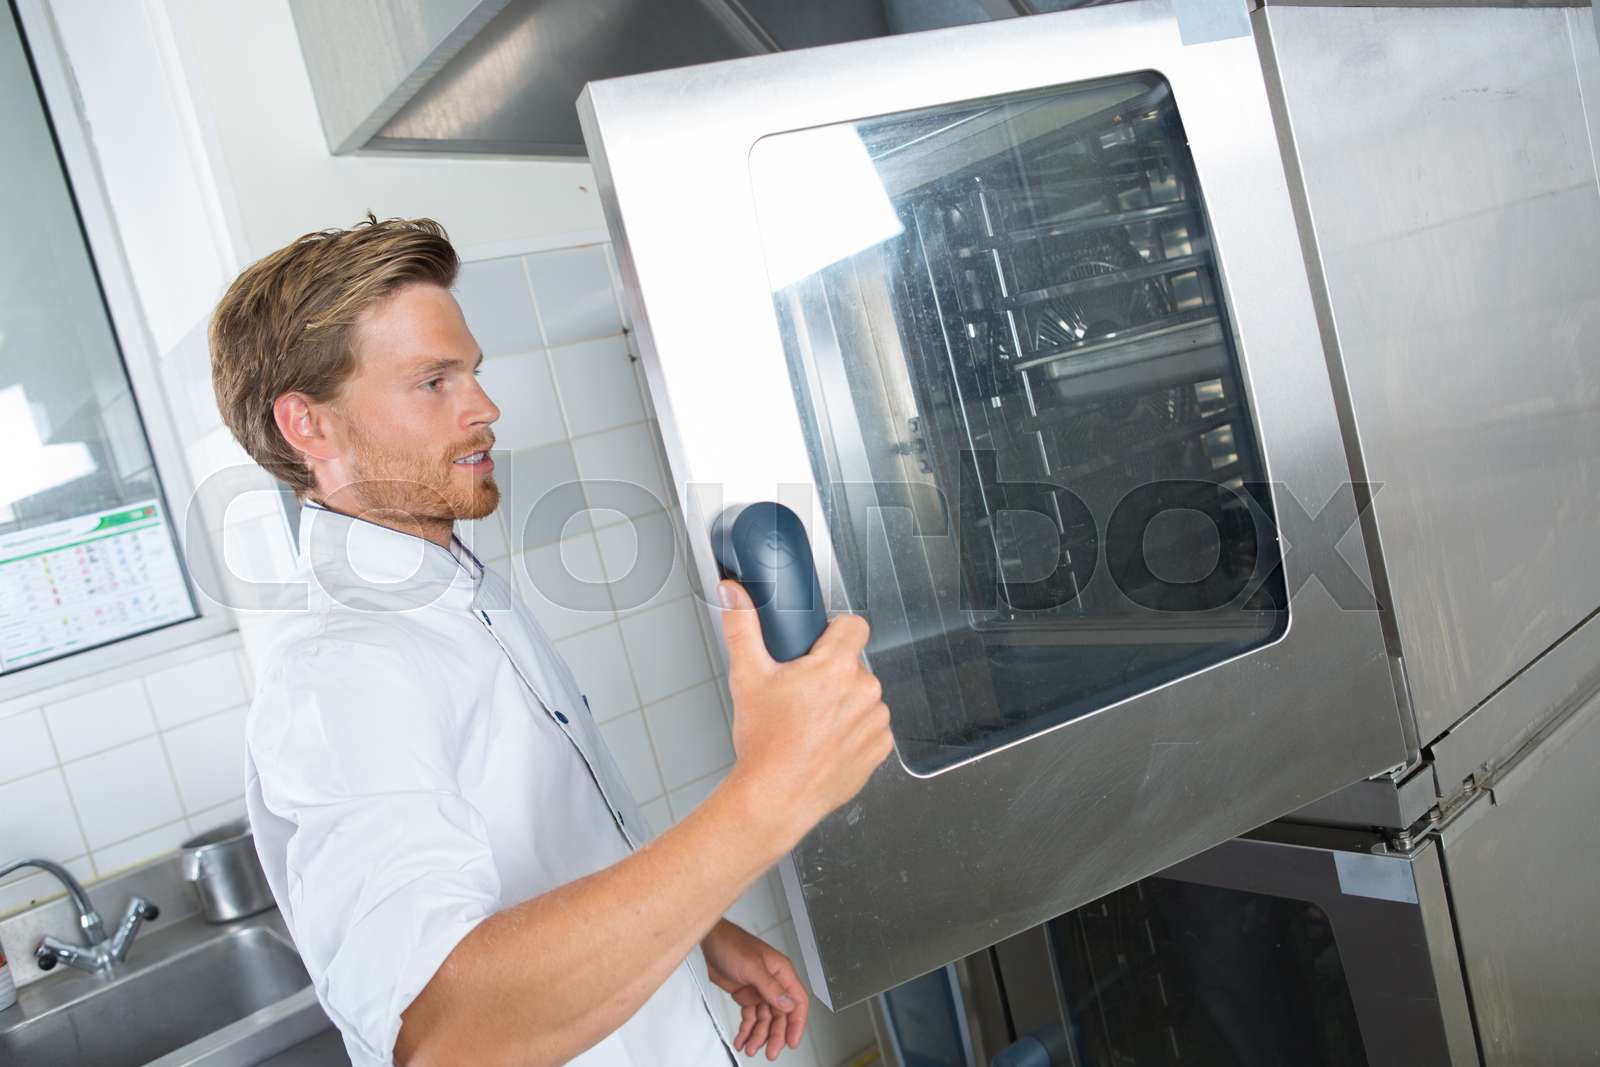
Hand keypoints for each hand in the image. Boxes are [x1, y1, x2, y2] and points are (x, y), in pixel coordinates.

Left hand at [702, 919, 808, 1059]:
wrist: (709, 941)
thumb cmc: (732, 944)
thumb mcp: (752, 966)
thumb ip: (770, 986)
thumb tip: (788, 1004)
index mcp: (782, 972)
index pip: (797, 1001)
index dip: (797, 1023)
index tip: (792, 1041)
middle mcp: (773, 983)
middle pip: (781, 1015)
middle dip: (775, 1035)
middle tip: (770, 1052)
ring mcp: (759, 990)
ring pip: (765, 1020)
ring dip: (758, 1035)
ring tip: (750, 1047)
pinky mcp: (746, 995)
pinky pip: (750, 1017)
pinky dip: (746, 1030)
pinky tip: (742, 1039)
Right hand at [716, 580, 892, 846]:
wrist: (775, 798)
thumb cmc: (764, 744)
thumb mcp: (747, 677)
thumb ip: (741, 627)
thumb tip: (733, 594)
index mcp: (837, 668)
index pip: (854, 625)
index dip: (835, 631)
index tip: (818, 646)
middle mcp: (865, 692)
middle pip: (853, 664)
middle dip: (831, 673)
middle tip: (801, 694)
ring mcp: (876, 722)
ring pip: (862, 696)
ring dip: (843, 702)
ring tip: (811, 722)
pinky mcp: (879, 748)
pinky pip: (870, 726)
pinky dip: (852, 731)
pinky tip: (825, 741)